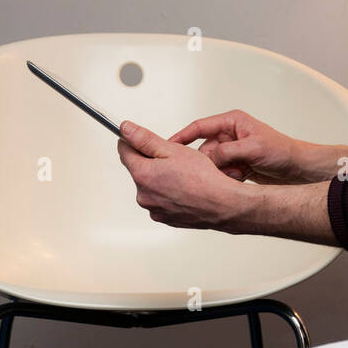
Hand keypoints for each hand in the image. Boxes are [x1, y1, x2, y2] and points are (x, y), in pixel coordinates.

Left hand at [116, 121, 249, 231]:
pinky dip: (169, 194)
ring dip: (161, 179)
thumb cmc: (203, 178)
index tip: (138, 137)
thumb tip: (126, 129)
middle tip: (175, 159)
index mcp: (143, 175)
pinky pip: (161, 201)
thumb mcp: (174, 149)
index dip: (132, 141)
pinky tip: (185, 190)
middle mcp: (143, 195)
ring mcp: (153, 209)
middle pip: (139, 170)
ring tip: (184, 177)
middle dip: (152, 162)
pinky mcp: (164, 218)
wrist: (222, 204)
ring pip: (151, 187)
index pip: (125, 151)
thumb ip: (145, 139)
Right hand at [166, 109, 311, 183]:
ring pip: (212, 164)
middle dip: (210, 163)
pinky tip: (242, 177)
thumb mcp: (253, 148)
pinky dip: (228, 178)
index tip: (168, 147)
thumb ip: (227, 151)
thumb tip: (207, 158)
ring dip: (222, 172)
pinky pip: (221, 173)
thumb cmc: (281, 151)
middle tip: (223, 170)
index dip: (181, 137)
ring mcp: (232, 150)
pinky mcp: (235, 164)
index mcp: (232, 121)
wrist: (297, 168)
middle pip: (204, 150)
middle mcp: (229, 134)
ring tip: (239, 174)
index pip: (199, 127)